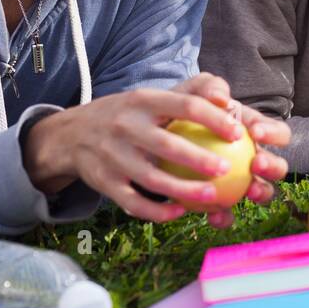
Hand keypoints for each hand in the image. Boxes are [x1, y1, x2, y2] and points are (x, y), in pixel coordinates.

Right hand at [23, 73, 288, 228]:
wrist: (70, 135)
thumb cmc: (127, 116)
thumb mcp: (150, 97)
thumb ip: (188, 94)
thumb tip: (226, 97)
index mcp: (143, 101)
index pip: (184, 105)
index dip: (213, 118)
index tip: (237, 133)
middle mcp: (126, 127)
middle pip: (167, 145)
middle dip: (199, 159)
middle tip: (227, 169)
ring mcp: (113, 156)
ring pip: (152, 180)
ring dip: (184, 191)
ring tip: (212, 197)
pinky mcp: (104, 183)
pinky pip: (134, 202)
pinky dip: (157, 211)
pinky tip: (180, 213)